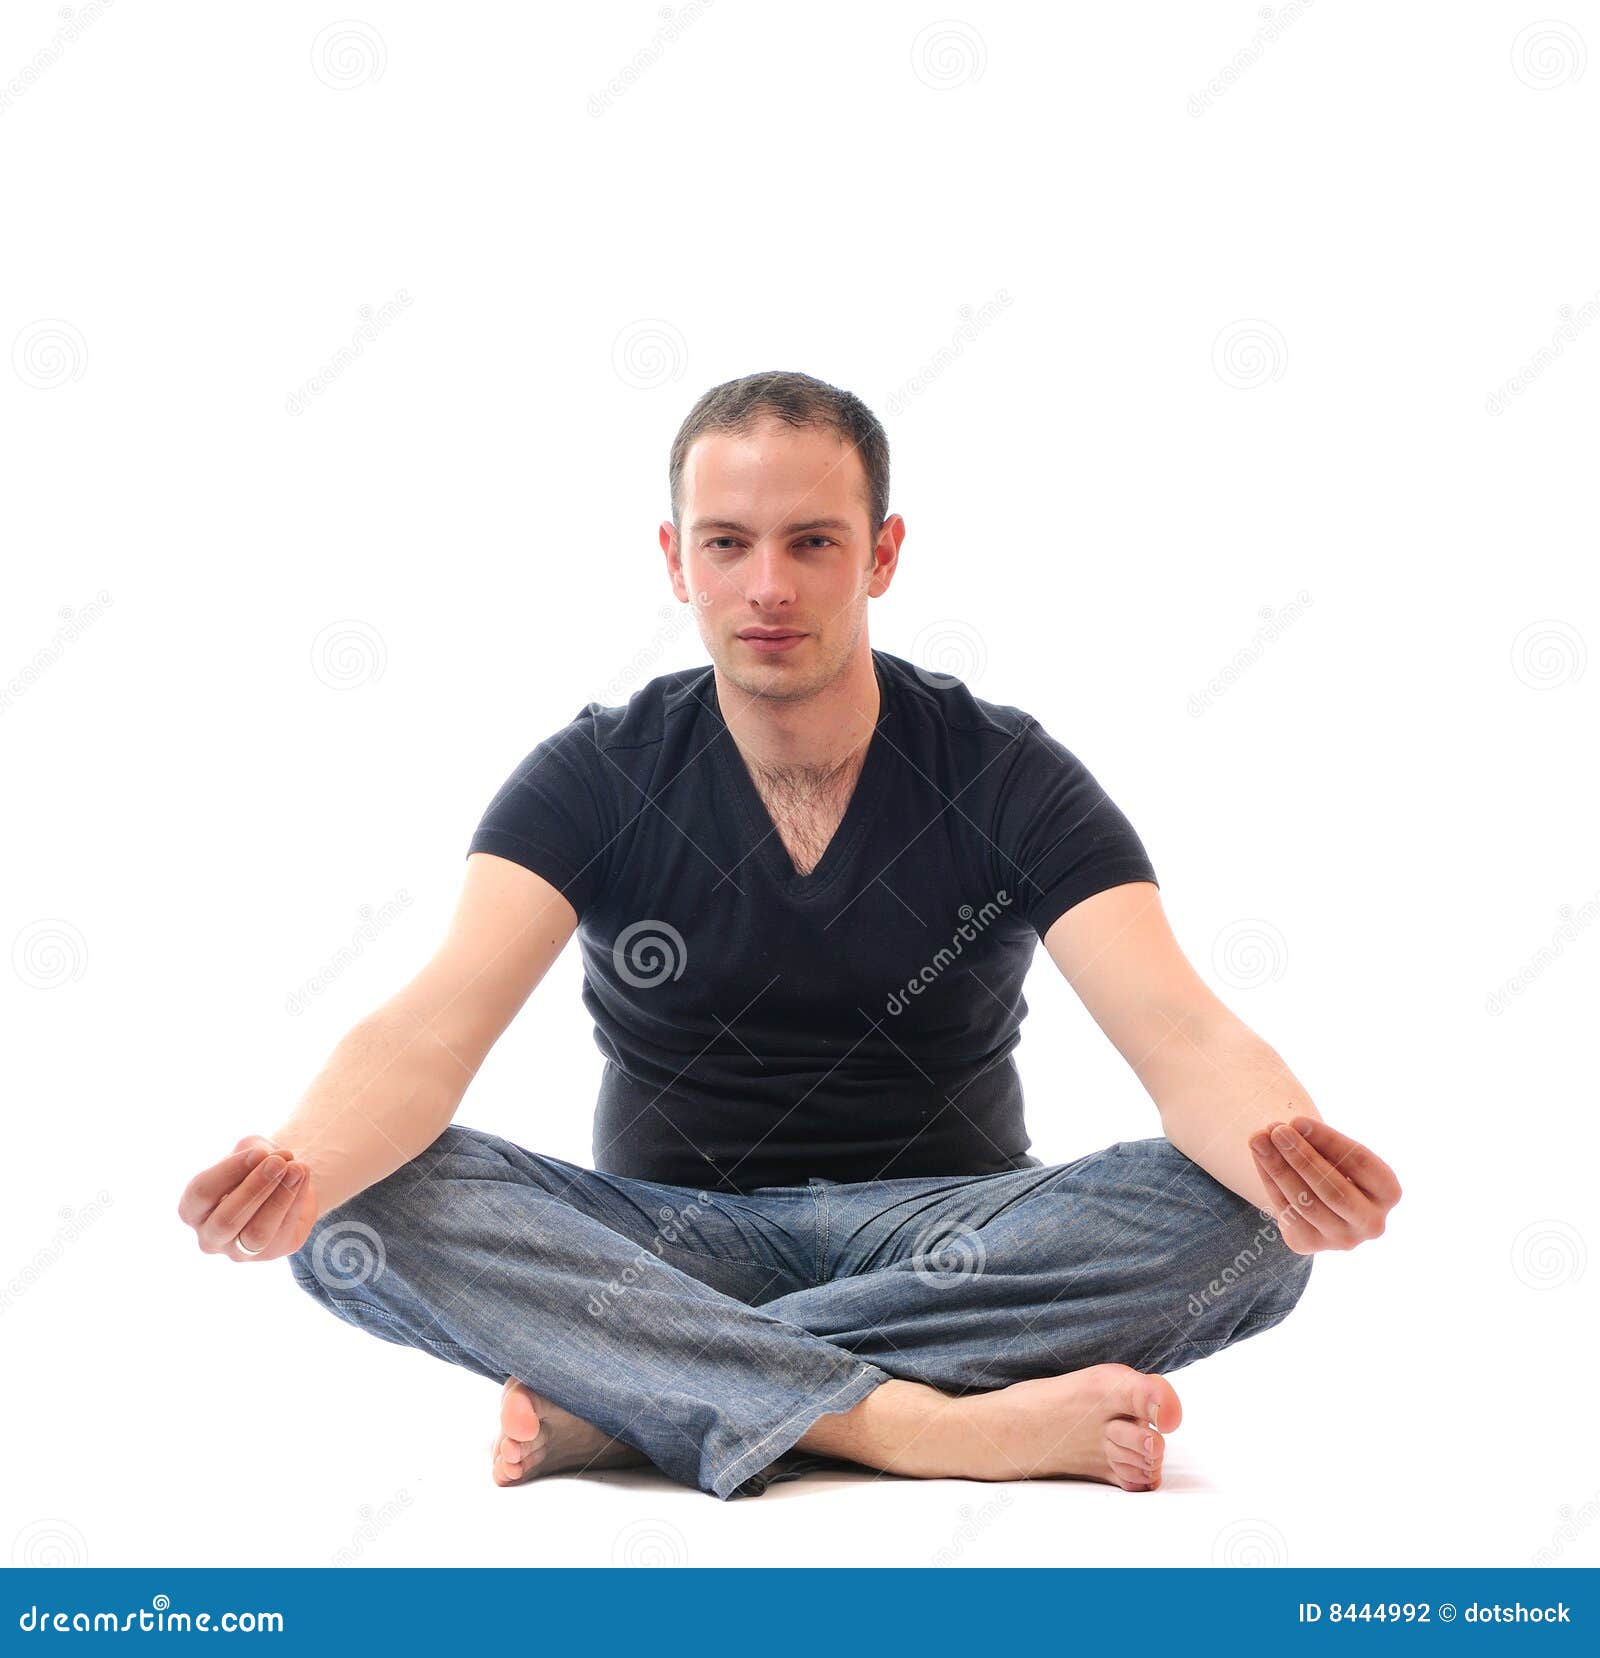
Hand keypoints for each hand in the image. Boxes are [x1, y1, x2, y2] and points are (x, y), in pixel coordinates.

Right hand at [177, 1136, 317, 1262]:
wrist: (281, 1185)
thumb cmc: (253, 1168)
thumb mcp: (248, 1151)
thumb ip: (256, 1152)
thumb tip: (275, 1159)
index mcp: (192, 1209)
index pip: (202, 1193)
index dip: (229, 1171)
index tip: (259, 1153)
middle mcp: (209, 1236)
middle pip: (226, 1220)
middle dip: (255, 1188)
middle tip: (278, 1162)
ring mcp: (238, 1251)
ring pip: (256, 1233)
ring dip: (279, 1199)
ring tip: (298, 1169)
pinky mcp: (270, 1253)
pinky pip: (283, 1231)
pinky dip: (296, 1202)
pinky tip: (303, 1177)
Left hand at [1247, 1117, 1400, 1254]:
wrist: (1317, 1195)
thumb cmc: (1331, 1162)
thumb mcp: (1332, 1149)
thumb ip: (1313, 1140)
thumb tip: (1278, 1131)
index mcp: (1388, 1193)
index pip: (1360, 1163)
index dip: (1327, 1140)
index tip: (1297, 1120)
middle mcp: (1372, 1223)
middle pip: (1335, 1191)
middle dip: (1303, 1158)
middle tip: (1276, 1131)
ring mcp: (1342, 1240)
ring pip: (1306, 1204)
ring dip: (1278, 1168)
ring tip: (1259, 1139)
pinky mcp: (1310, 1245)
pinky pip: (1286, 1211)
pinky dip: (1269, 1180)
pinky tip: (1259, 1156)